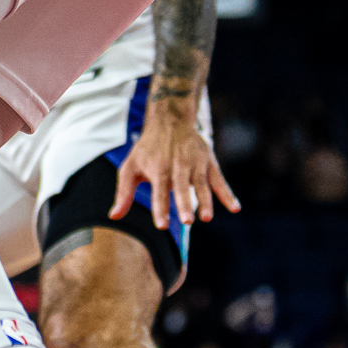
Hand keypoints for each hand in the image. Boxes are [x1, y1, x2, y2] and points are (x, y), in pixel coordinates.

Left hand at [110, 98, 238, 235]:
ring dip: (205, 201)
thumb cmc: (147, 150)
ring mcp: (195, 164)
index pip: (158, 191)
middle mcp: (177, 166)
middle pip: (181, 187)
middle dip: (184, 204)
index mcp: (158, 169)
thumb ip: (123, 193)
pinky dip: (227, 193)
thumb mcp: (130, 167)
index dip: (160, 207)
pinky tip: (235, 208)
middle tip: (188, 221)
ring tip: (206, 218)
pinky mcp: (209, 162)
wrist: (170, 121)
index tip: (162, 225)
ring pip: (201, 184)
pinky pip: (219, 180)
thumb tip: (113, 217)